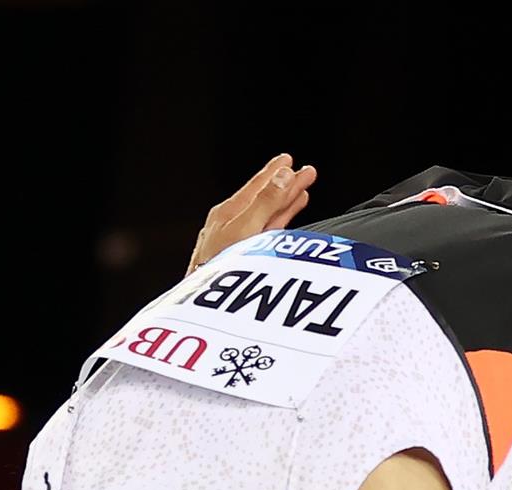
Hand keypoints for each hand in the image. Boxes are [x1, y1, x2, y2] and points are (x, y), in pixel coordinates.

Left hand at [188, 153, 317, 273]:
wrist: (205, 307)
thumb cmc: (218, 269)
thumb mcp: (245, 229)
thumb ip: (265, 203)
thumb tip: (283, 175)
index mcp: (227, 214)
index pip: (256, 186)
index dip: (274, 172)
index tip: (288, 160)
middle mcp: (230, 226)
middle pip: (263, 199)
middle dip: (285, 185)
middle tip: (306, 172)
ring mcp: (236, 243)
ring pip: (266, 217)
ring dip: (285, 204)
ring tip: (301, 193)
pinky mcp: (243, 260)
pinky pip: (265, 234)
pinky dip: (279, 224)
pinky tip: (287, 222)